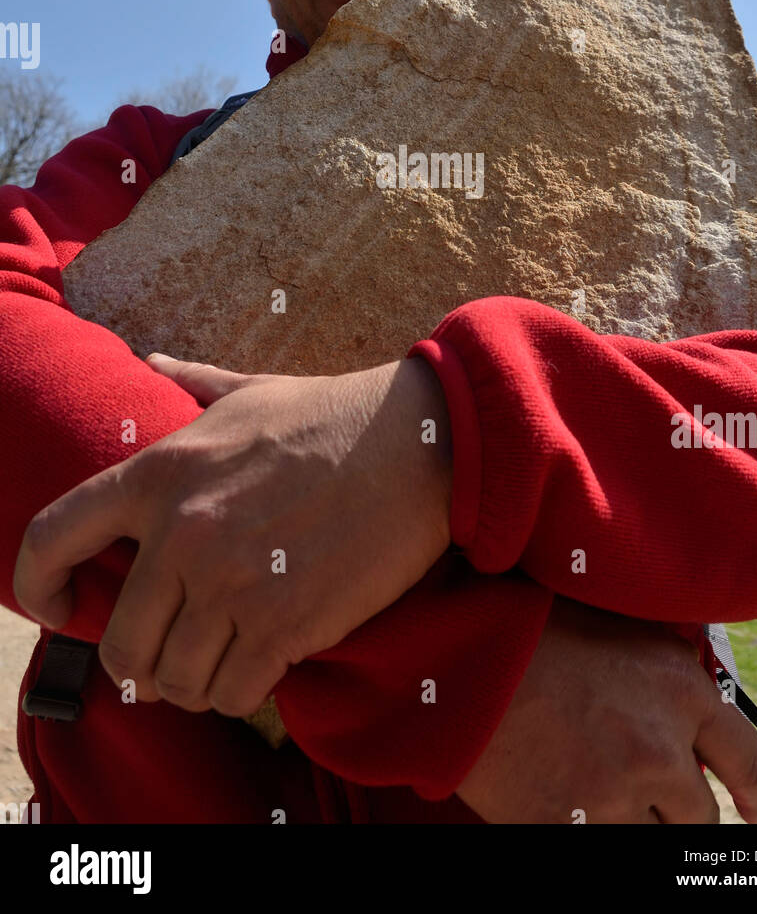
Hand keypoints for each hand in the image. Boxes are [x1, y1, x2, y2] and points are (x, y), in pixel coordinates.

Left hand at [14, 354, 451, 716]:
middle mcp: (182, 534)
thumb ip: (193, 383)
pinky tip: (260, 668)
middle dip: (142, 659)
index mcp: (161, 473)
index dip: (38, 586)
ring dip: (193, 682)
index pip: (52, 537)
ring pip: (173, 680)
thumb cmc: (334, 414)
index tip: (57, 606)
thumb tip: (153, 361)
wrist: (419, 446)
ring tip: (218, 662)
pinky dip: (240, 691)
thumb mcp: (251, 389)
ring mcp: (231, 585)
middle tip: (172, 651)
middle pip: (120, 643)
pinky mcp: (283, 626)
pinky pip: (232, 694)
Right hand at [456, 595, 756, 823]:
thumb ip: (666, 671)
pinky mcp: (571, 830)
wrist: (463, 654)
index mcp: (682, 690)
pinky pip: (600, 848)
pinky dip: (586, 830)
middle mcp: (661, 750)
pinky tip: (561, 801)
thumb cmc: (536, 626)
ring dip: (628, 821)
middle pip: (698, 817)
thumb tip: (691, 705)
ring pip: (650, 841)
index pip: (749, 761)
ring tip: (593, 787)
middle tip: (643, 791)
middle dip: (675, 809)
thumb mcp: (621, 629)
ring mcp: (616, 797)